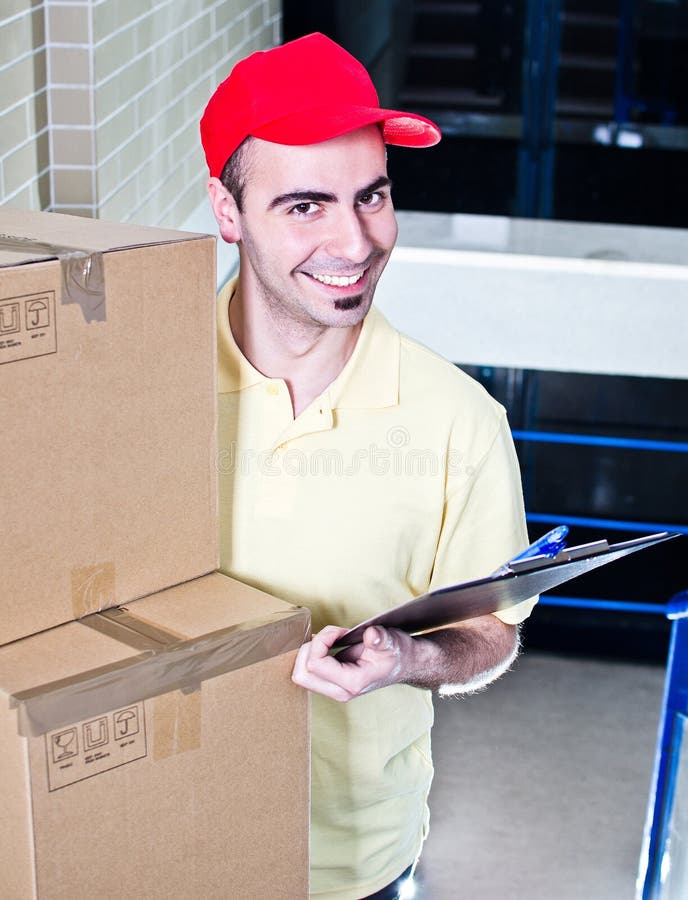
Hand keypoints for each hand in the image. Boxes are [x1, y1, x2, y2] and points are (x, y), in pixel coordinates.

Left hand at [291, 624, 413, 701]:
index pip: (315, 664)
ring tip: (329, 639)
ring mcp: (334, 689)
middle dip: (309, 649)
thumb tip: (372, 636)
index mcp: (352, 682)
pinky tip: (328, 643)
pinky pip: (308, 671)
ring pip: (301, 674)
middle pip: (301, 675)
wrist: (405, 664)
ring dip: (309, 651)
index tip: (339, 631)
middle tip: (329, 636)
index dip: (321, 641)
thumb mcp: (392, 641)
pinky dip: (312, 654)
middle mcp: (340, 690)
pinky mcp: (331, 683)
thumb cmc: (397, 653)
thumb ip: (381, 639)